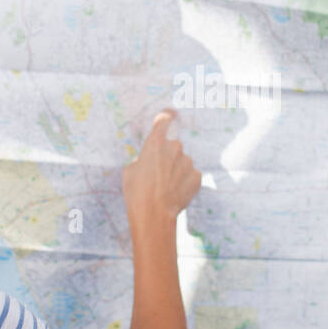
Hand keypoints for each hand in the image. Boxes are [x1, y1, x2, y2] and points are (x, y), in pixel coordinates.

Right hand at [122, 109, 200, 229]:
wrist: (154, 214)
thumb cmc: (137, 192)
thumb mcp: (130, 171)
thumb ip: (143, 159)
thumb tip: (149, 162)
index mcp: (155, 142)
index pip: (164, 120)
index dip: (167, 116)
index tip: (171, 114)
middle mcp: (174, 148)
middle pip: (172, 146)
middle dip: (167, 157)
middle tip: (157, 175)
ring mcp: (188, 162)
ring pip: (182, 162)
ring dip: (176, 171)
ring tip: (165, 189)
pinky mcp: (196, 176)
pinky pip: (190, 175)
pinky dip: (185, 182)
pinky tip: (175, 193)